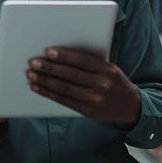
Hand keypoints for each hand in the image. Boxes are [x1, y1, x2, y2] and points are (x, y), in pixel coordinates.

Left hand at [26, 47, 140, 125]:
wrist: (130, 106)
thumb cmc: (114, 81)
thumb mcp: (109, 67)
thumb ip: (90, 62)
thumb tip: (61, 54)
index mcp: (107, 70)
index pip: (83, 61)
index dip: (64, 56)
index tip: (48, 51)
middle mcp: (101, 85)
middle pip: (70, 75)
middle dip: (49, 68)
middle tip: (33, 62)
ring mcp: (94, 100)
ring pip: (64, 89)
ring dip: (45, 81)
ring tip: (31, 75)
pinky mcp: (87, 111)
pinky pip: (64, 101)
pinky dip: (48, 93)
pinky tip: (38, 88)